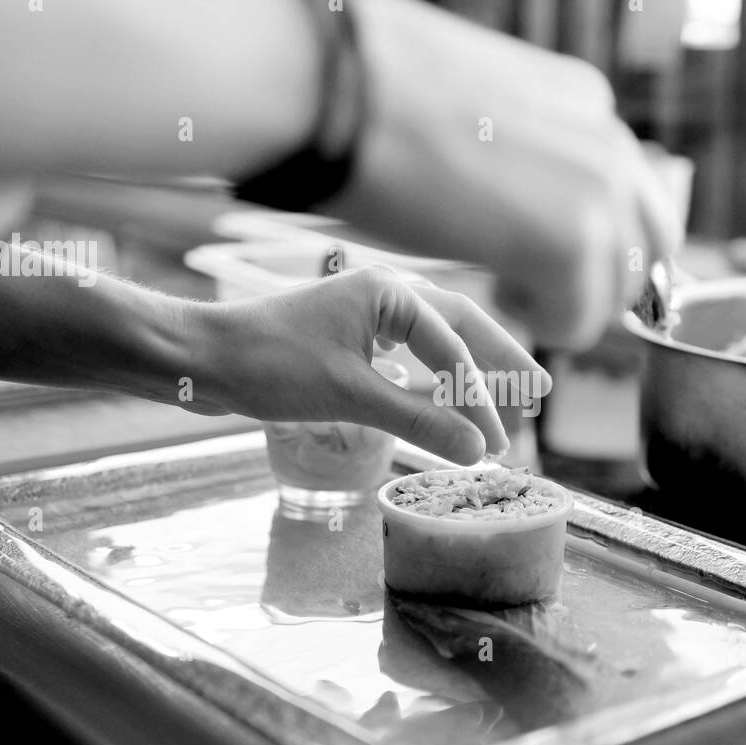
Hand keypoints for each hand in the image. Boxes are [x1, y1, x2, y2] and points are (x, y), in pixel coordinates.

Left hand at [198, 265, 550, 463]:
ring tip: (509, 392)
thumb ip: (417, 420)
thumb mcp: (350, 396)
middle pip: (460, 326)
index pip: (451, 351)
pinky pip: (409, 352)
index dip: (480, 403)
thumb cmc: (270, 365)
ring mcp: (366, 313)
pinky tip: (444, 392)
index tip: (497, 447)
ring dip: (470, 368)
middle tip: (542, 389)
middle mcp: (385, 293)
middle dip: (500, 361)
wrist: (203, 358)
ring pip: (436, 338)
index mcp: (390, 294)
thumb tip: (477, 450)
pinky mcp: (349, 336)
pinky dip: (434, 375)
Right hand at [323, 0, 682, 350]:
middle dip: (601, 274)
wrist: (336, 88)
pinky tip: (493, 291)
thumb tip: (516, 174)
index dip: (590, 227)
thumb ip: (516, 136)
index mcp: (586, 100)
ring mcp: (601, 196)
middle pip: (649, 242)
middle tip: (535, 282)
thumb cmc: (373, 89)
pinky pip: (580, 322)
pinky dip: (542, 326)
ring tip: (500, 281)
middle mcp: (609, 145)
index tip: (536, 239)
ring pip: (618, 289)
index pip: (628, 187)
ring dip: (566, 300)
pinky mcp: (574, 247)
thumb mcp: (473, 99)